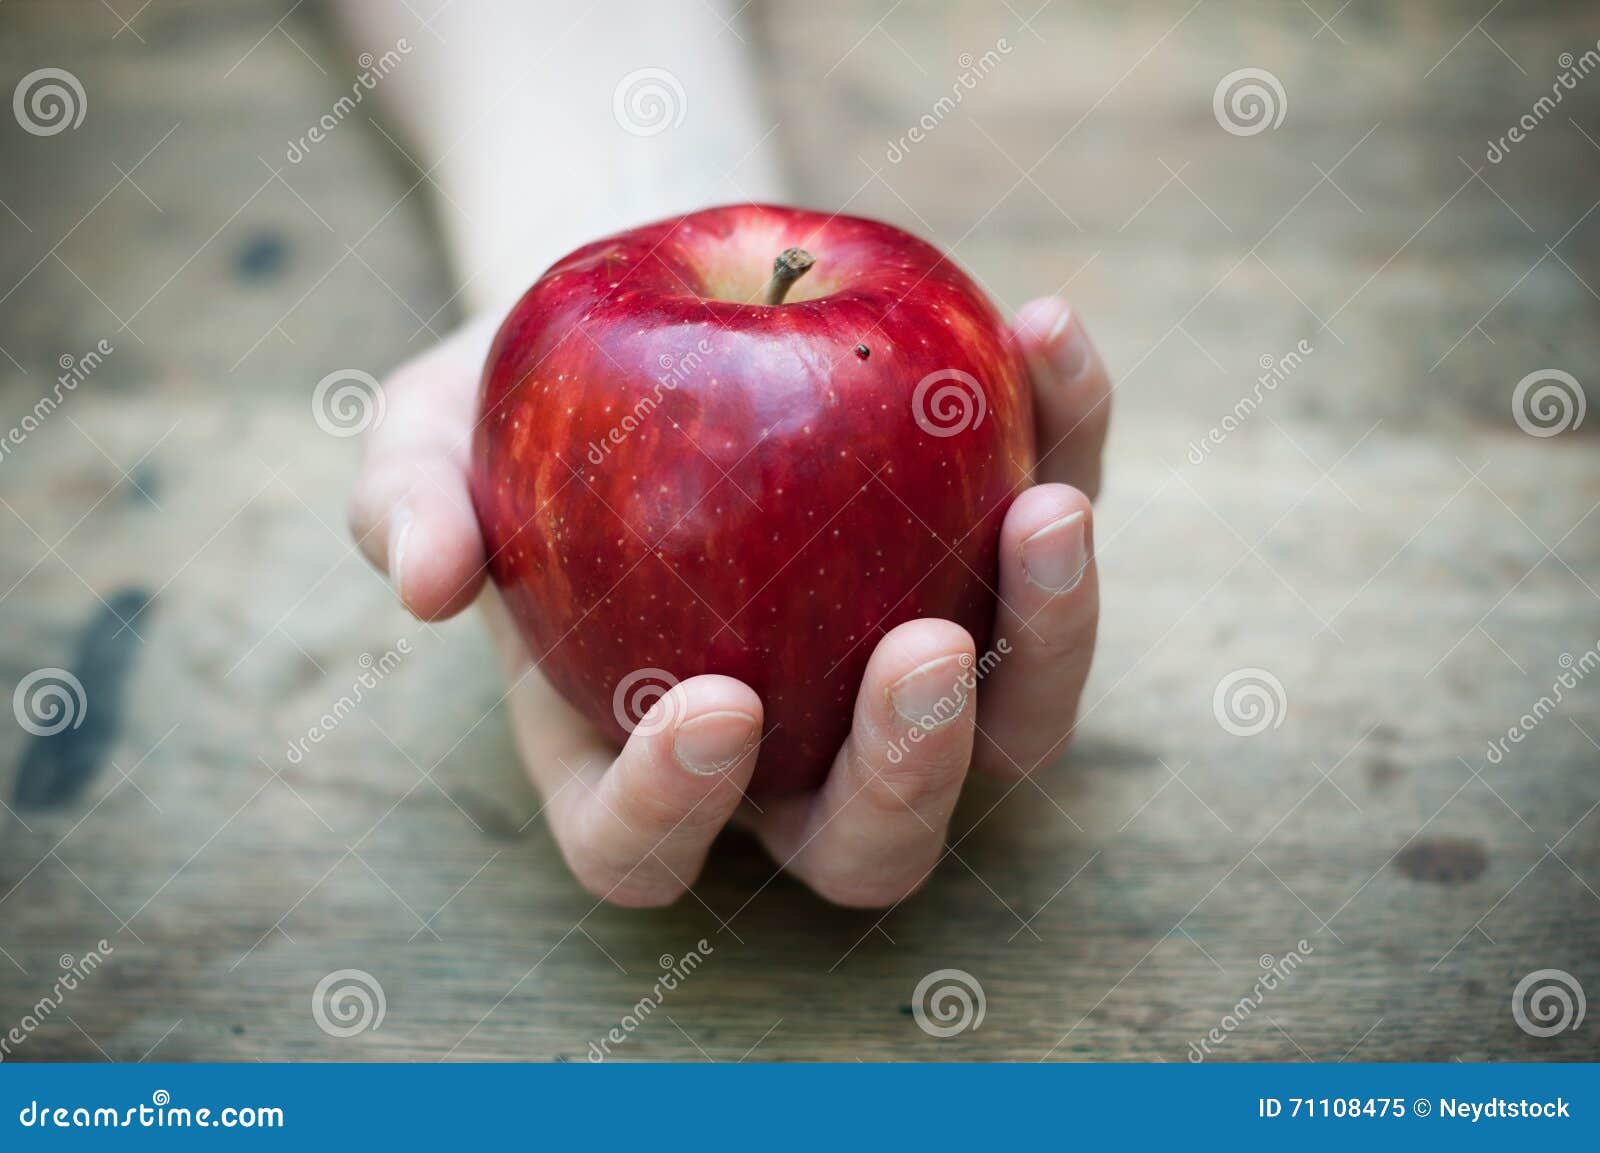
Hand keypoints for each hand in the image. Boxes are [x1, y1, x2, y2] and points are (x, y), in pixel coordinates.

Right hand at [348, 297, 1109, 906]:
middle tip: (923, 647)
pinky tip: (1045, 330)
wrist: (632, 320)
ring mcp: (900, 665)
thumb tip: (422, 577)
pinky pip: (1051, 529)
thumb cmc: (518, 408)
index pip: (646, 845)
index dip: (676, 808)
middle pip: (868, 838)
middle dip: (910, 771)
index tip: (711, 698)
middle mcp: (787, 747)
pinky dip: (1070, 438)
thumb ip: (406, 500)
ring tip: (1046, 507)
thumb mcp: (430, 432)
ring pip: (1014, 726)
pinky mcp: (986, 556)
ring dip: (1051, 637)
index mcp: (639, 753)